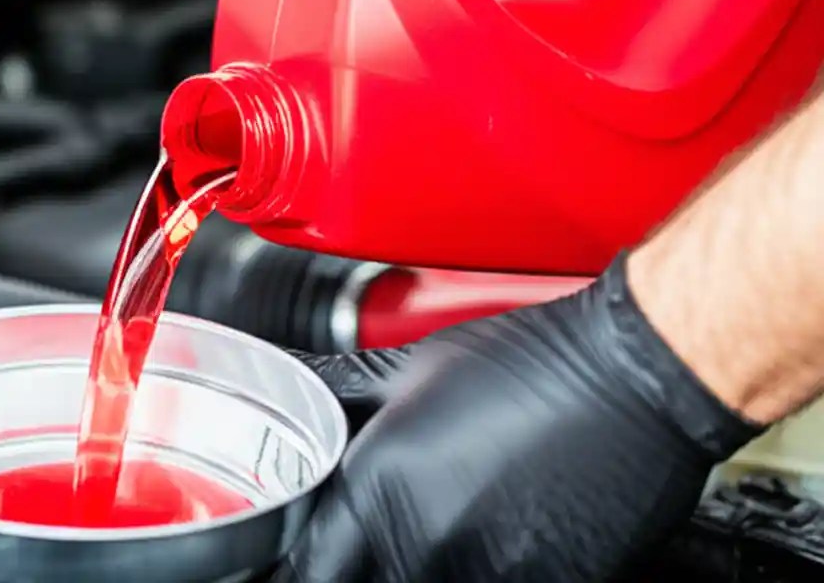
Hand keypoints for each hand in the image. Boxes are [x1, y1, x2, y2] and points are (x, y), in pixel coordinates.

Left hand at [274, 255, 759, 582]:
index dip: (306, 564)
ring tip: (452, 527)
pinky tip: (497, 537)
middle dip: (363, 566)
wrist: (634, 373)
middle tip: (382, 540)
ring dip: (424, 568)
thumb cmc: (529, 361)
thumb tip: (290, 382)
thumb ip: (336, 390)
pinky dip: (484, 571)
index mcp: (379, 484)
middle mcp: (426, 540)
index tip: (313, 554)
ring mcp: (488, 571)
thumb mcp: (411, 366)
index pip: (311, 567)